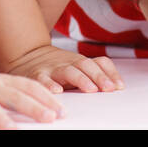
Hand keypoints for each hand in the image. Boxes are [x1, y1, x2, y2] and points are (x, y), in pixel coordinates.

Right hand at [3, 43, 124, 92]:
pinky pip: (44, 79)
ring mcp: (53, 68)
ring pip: (68, 71)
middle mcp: (69, 62)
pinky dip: (50, 84)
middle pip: (86, 65)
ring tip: (90, 89)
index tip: (118, 87)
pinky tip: (57, 91)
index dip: (110, 74)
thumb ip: (97, 73)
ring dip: (81, 79)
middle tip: (108, 89)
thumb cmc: (59, 66)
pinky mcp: (38, 75)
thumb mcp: (79, 66)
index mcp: (81, 61)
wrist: (28, 55)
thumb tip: (119, 86)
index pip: (100, 63)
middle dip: (99, 77)